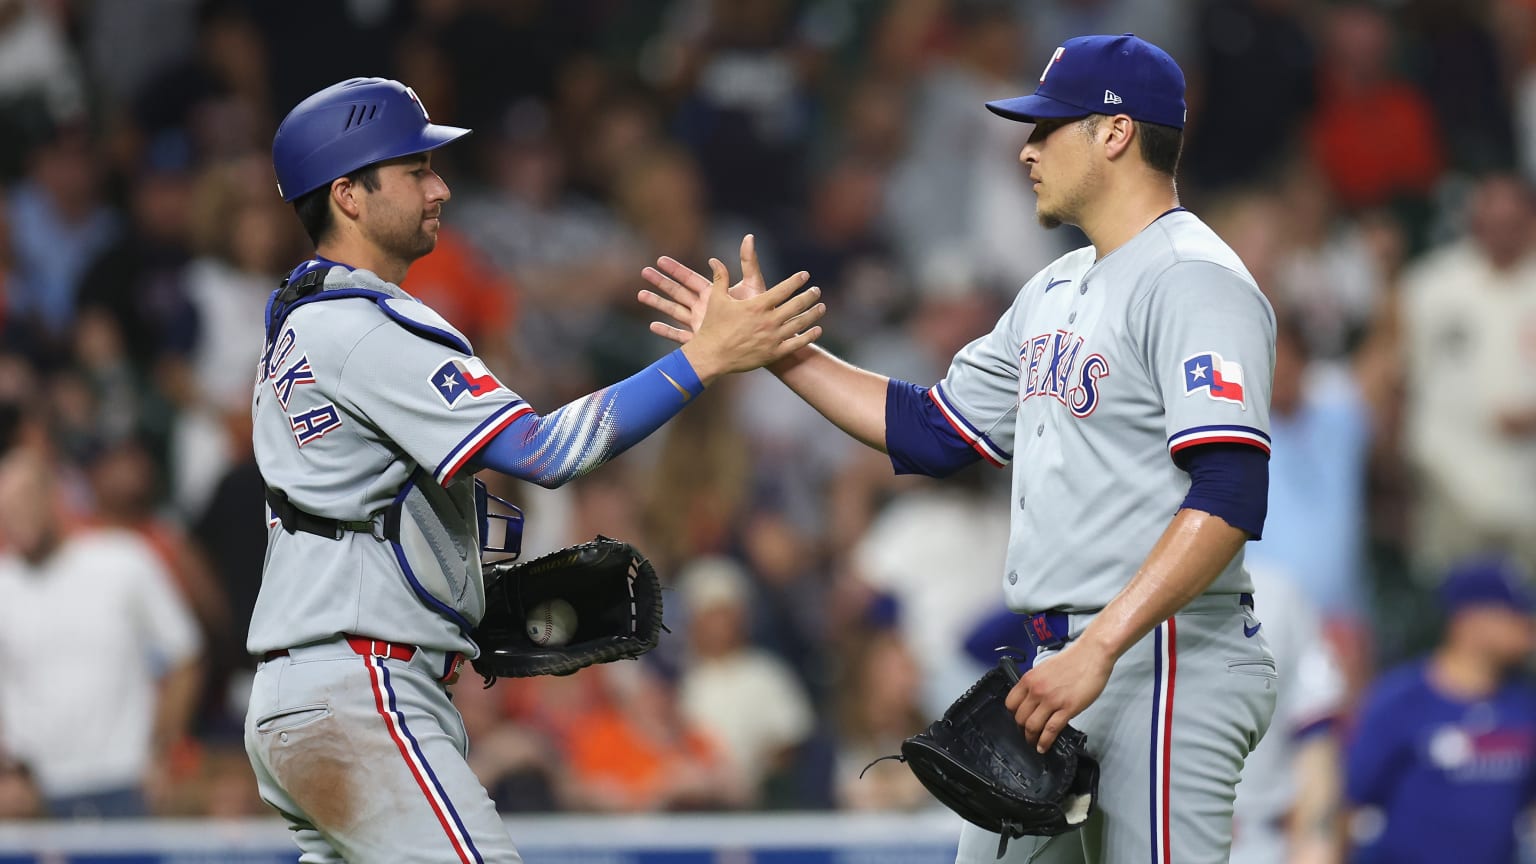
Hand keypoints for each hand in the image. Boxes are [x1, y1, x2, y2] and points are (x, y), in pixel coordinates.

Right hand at [639, 234, 773, 344]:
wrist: (765, 337)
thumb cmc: (762, 311)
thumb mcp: (754, 284)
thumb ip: (748, 262)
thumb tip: (748, 237)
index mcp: (713, 293)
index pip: (690, 278)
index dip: (676, 269)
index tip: (660, 259)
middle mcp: (704, 307)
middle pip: (678, 291)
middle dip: (661, 281)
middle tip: (644, 271)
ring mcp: (700, 323)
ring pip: (674, 311)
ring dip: (658, 302)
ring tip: (640, 294)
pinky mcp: (701, 339)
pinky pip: (680, 335)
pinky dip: (667, 331)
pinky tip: (652, 326)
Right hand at [669, 254, 823, 383]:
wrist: (711, 356)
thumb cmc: (713, 327)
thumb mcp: (715, 300)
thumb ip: (720, 278)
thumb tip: (715, 260)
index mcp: (757, 306)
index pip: (783, 289)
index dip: (796, 281)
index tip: (804, 275)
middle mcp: (768, 321)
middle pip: (796, 305)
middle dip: (809, 296)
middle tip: (817, 291)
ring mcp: (772, 338)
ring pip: (800, 324)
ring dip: (813, 314)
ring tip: (822, 307)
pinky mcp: (773, 353)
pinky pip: (796, 344)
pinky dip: (809, 336)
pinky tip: (817, 330)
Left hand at [1004, 639, 1114, 752]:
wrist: (1092, 654)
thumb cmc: (1073, 660)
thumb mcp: (1045, 669)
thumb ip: (1036, 684)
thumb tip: (1033, 699)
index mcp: (1029, 679)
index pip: (1010, 703)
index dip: (1014, 715)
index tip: (1018, 721)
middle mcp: (1036, 690)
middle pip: (1020, 718)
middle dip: (1021, 730)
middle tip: (1026, 734)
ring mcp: (1051, 700)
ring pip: (1032, 726)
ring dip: (1031, 738)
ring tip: (1034, 744)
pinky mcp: (1067, 709)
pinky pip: (1050, 730)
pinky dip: (1044, 742)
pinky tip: (1043, 747)